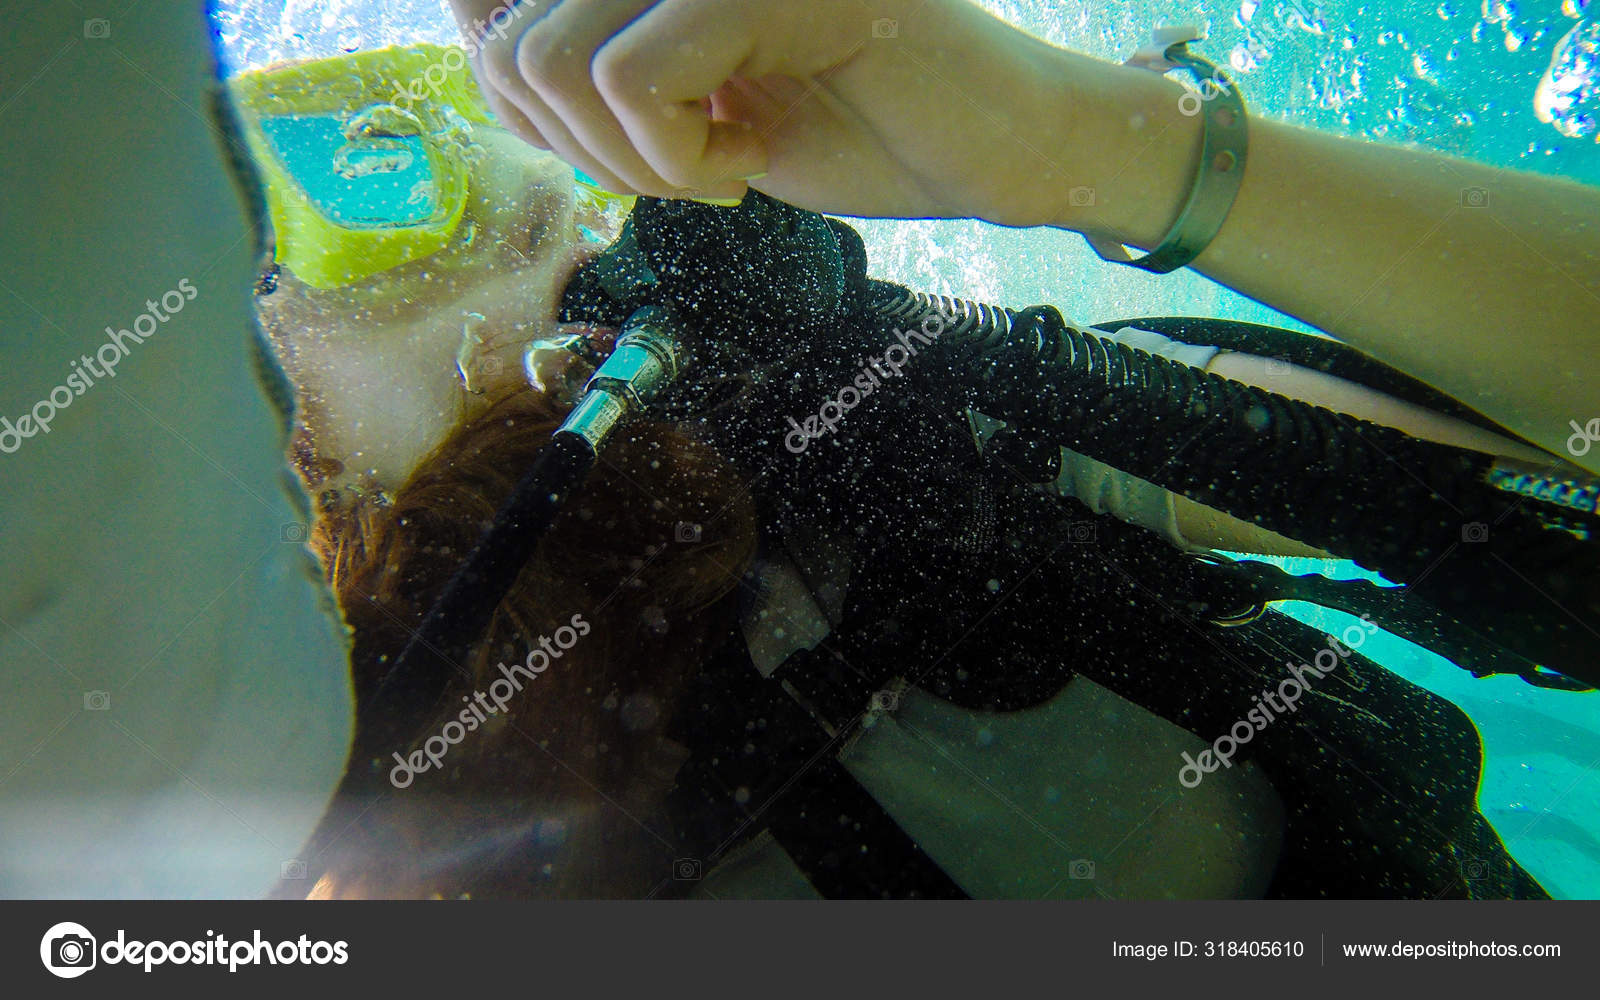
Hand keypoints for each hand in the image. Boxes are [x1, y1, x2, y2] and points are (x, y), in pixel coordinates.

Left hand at [450, 0, 1157, 227]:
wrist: (996, 150)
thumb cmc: (856, 126)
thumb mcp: (696, 107)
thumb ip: (594, 71)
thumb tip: (487, 52)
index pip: (490, 1)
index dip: (505, 75)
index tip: (602, 135)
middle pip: (511, 41)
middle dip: (581, 149)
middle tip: (676, 170)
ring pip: (556, 55)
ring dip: (629, 160)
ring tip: (713, 165)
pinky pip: (635, 77)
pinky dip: (677, 160)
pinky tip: (746, 160)